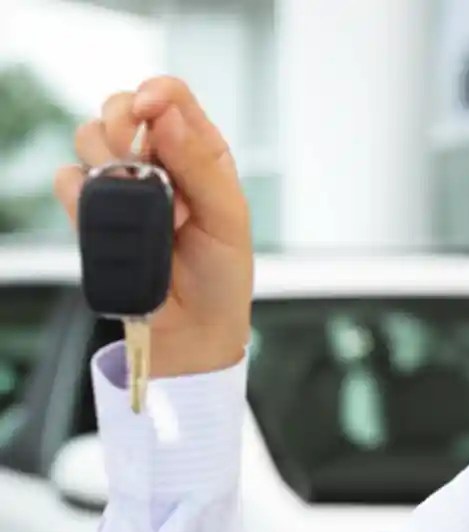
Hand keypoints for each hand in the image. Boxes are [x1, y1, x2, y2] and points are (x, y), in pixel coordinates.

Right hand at [53, 76, 253, 377]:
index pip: (170, 96)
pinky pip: (67, 181)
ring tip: (148, 213)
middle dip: (125, 128)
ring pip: (87, 137)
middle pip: (119, 106)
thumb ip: (200, 164)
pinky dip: (83, 196)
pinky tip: (114, 224)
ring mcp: (122, 183)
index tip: (149, 111)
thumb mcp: (228, 217)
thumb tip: (166, 116)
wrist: (193, 328)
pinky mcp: (92, 211)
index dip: (155, 93)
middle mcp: (159, 159)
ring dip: (111, 167)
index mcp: (200, 152)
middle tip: (148, 171)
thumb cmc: (222, 273)